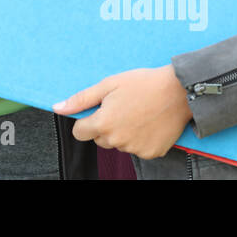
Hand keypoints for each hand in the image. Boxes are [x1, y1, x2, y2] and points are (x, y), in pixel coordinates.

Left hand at [52, 65, 193, 158]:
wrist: (178, 91)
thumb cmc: (143, 84)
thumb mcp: (108, 85)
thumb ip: (81, 99)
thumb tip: (58, 108)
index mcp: (104, 123)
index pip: (80, 132)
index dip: (86, 120)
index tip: (98, 110)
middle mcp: (118, 140)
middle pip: (99, 139)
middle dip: (105, 126)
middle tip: (121, 107)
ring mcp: (135, 149)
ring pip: (118, 144)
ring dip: (122, 132)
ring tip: (137, 113)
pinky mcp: (152, 153)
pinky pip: (137, 148)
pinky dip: (140, 138)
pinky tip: (148, 122)